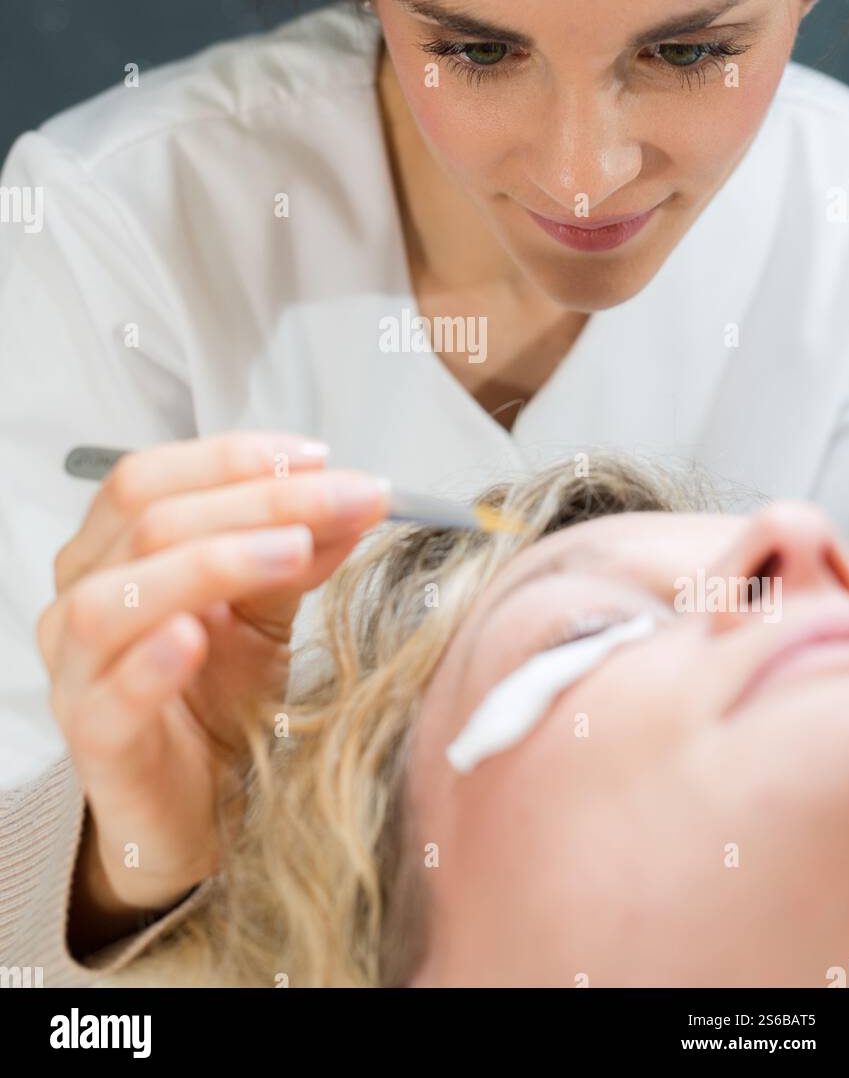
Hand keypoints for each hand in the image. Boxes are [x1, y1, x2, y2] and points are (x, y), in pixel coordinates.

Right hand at [38, 432, 389, 920]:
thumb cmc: (219, 696)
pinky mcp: (93, 742)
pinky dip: (151, 661)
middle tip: (344, 499)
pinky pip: (109, 695)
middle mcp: (82, 597)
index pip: (154, 478)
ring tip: (292, 551)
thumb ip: (296, 553)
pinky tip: (196, 638)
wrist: (198, 809)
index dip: (233, 458)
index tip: (321, 456)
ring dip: (212, 562)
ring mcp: (78, 672)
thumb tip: (355, 497)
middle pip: (150, 523)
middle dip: (259, 501)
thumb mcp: (265, 610)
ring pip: (116, 597)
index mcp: (112, 550)